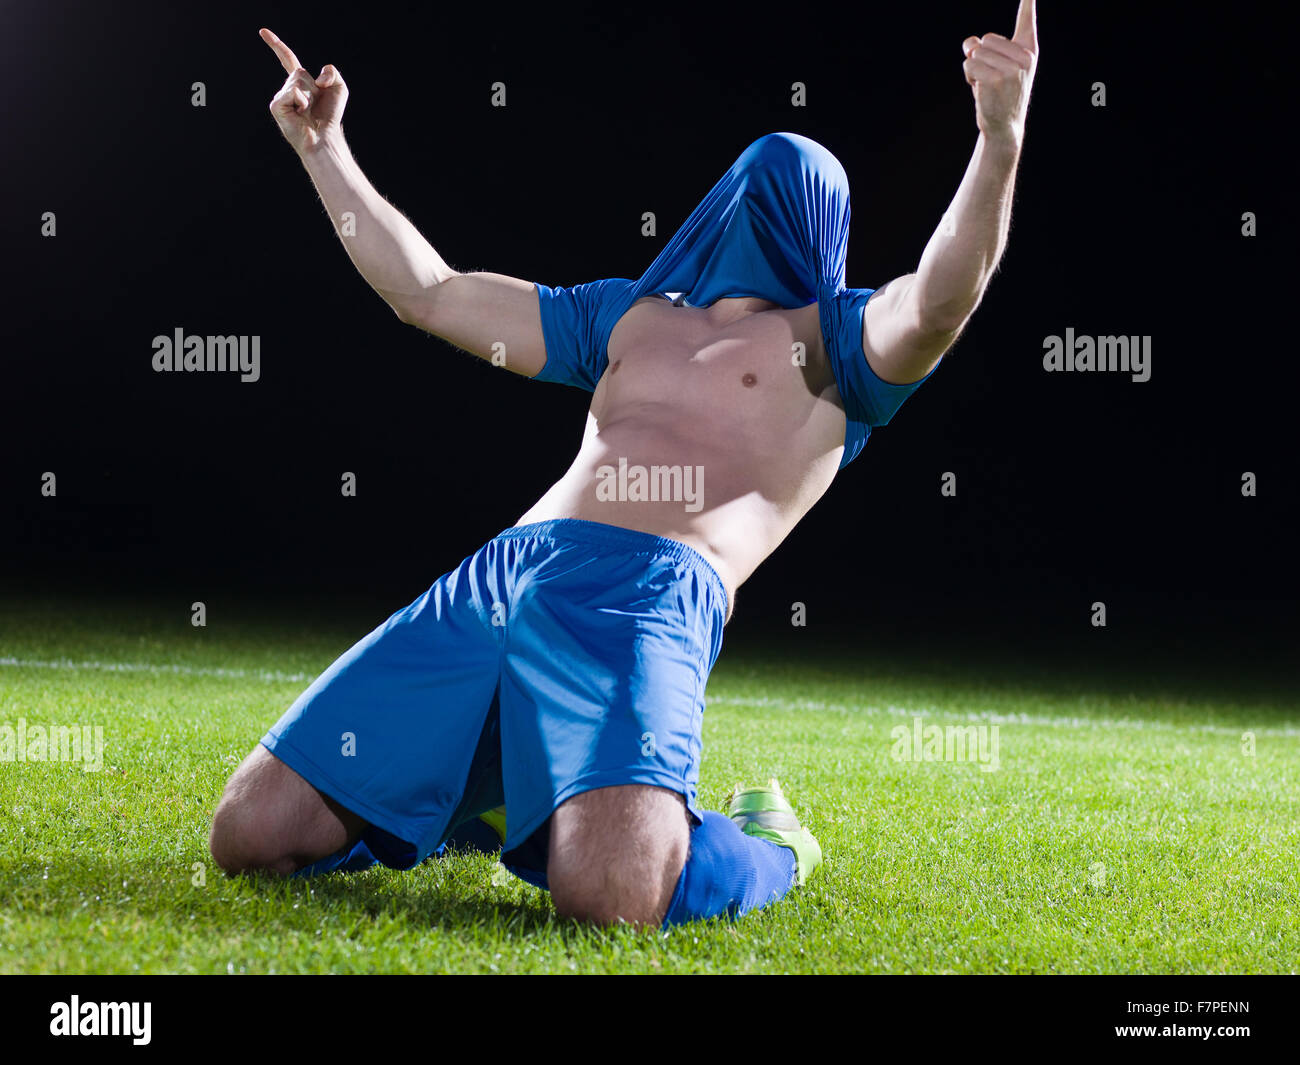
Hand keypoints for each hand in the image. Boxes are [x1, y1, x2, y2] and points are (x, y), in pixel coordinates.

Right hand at [260, 27, 347, 154]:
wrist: (325, 137)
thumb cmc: (330, 116)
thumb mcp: (339, 88)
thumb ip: (332, 72)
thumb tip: (318, 78)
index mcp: (300, 82)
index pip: (287, 58)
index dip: (276, 45)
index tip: (263, 31)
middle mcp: (287, 88)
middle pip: (300, 72)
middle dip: (313, 86)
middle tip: (314, 105)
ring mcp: (280, 97)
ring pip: (297, 81)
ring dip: (309, 96)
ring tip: (307, 111)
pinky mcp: (276, 106)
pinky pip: (293, 92)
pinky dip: (302, 101)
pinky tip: (300, 114)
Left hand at [961, 0, 1038, 147]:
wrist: (1004, 125)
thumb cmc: (999, 94)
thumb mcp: (997, 67)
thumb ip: (984, 49)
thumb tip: (970, 43)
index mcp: (1028, 51)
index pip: (1027, 20)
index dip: (1028, 2)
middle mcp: (1024, 57)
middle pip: (986, 40)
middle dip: (980, 57)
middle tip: (990, 78)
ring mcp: (1011, 68)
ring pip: (975, 53)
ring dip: (973, 70)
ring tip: (986, 85)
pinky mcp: (996, 79)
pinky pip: (969, 65)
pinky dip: (969, 77)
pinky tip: (981, 90)